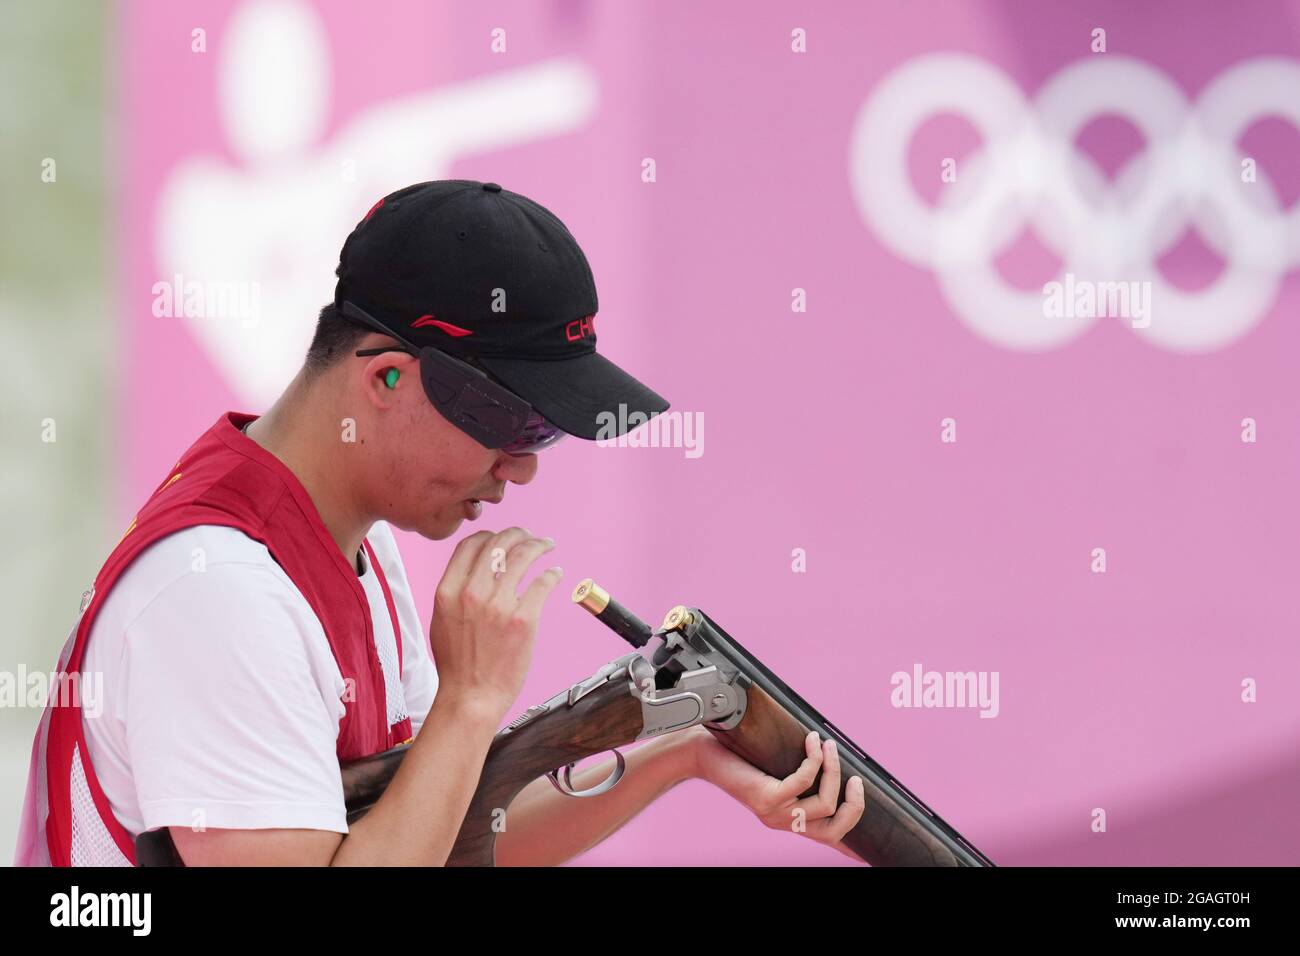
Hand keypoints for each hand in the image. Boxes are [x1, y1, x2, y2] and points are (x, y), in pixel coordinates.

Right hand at [428, 527, 562, 720]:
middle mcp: (472, 592)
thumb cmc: (457, 665)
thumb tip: (476, 570)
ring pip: (523, 555)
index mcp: (448, 591)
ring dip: (539, 545)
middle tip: (530, 536)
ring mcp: (499, 605)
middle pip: (499, 543)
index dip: (490, 535)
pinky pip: (542, 582)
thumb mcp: (442, 620)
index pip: (471, 544)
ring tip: (547, 545)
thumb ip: (456, 591)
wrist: (471, 697)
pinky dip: (552, 573)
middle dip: (518, 533)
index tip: (502, 537)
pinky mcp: (524, 619)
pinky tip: (554, 573)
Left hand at [688, 726, 866, 860]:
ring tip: (831, 747)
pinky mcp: (766, 798)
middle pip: (835, 830)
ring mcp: (776, 814)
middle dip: (855, 805)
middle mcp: (785, 823)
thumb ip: (799, 776)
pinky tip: (813, 743)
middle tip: (857, 780)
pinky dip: (814, 760)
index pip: (827, 841)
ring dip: (834, 771)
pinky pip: (803, 782)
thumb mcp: (775, 773)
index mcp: (790, 821)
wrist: (703, 755)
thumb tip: (827, 762)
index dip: (851, 849)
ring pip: (824, 804)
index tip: (868, 855)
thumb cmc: (741, 759)